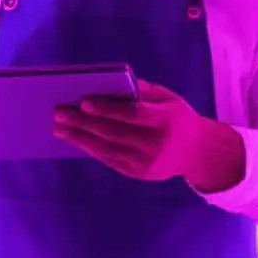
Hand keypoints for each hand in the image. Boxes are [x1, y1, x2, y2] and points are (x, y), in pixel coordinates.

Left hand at [53, 79, 230, 184]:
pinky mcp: (138, 173)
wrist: (198, 152)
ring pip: (106, 149)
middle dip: (84, 123)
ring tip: (60, 128)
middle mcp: (155, 144)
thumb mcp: (168, 98)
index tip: (83, 101)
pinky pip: (109, 160)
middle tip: (59, 114)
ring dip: (80, 138)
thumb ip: (142, 91)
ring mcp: (146, 162)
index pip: (131, 115)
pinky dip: (91, 149)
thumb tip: (108, 84)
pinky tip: (77, 139)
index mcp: (165, 120)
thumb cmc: (178, 118)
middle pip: (113, 132)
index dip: (107, 109)